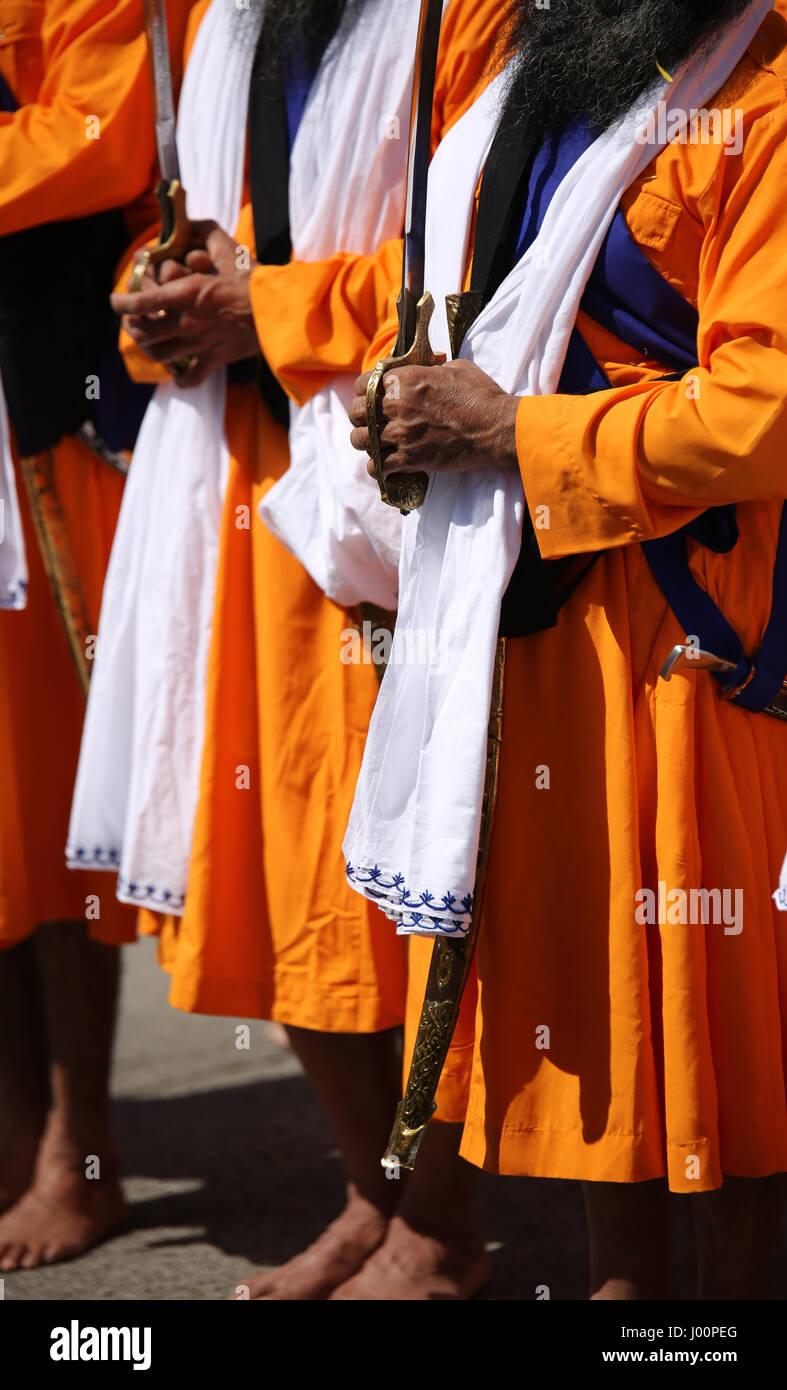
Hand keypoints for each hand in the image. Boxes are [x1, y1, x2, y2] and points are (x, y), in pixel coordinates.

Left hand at [112, 220, 259, 386]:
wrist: (280, 311)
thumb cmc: (254, 279)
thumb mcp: (228, 248)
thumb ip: (205, 231)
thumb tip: (190, 220)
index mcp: (185, 294)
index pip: (140, 302)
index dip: (121, 303)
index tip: (116, 300)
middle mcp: (186, 322)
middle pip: (144, 332)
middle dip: (131, 325)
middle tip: (131, 319)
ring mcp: (199, 344)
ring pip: (160, 355)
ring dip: (149, 348)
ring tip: (148, 340)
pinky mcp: (215, 359)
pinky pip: (191, 377)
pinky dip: (182, 379)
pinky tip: (180, 374)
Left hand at [348, 358, 519, 477]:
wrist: (495, 428)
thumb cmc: (480, 395)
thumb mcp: (453, 368)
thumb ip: (429, 368)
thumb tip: (422, 369)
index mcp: (404, 379)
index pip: (362, 385)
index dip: (362, 392)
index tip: (367, 399)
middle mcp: (397, 405)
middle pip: (355, 413)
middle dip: (359, 418)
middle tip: (367, 423)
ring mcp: (402, 434)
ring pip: (361, 441)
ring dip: (365, 443)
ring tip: (373, 444)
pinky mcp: (410, 459)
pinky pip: (377, 467)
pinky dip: (376, 468)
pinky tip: (384, 465)